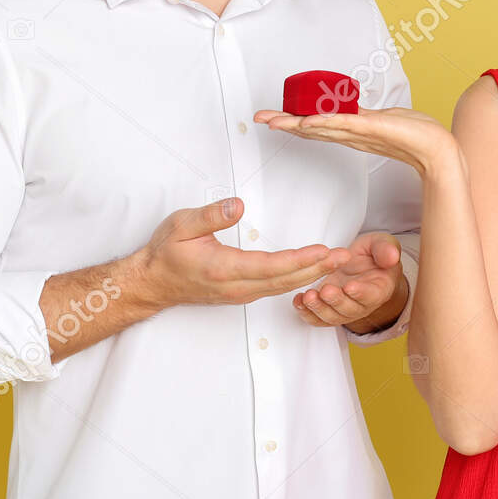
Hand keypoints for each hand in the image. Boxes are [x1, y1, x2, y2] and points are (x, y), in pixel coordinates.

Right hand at [135, 198, 351, 308]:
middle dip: (318, 268)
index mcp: (224, 269)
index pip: (271, 266)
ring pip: (284, 286)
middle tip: (345, 256)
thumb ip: (211, 215)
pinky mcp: (242, 293)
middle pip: (285, 280)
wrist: (152, 282)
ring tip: (337, 261)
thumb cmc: (166, 253)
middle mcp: (237, 286)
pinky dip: (298, 279)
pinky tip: (312, 271)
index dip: (300, 260)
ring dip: (312, 274)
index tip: (324, 251)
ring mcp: (241, 293)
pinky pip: (276, 288)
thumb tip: (237, 205)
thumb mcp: (182, 225)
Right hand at [252, 104, 456, 175]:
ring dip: (296, 123)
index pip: (317, 125)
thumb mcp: (385, 120)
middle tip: (260, 119)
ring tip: (274, 121)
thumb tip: (357, 112)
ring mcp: (360, 132)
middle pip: (311, 128)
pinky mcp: (372, 128)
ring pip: (321, 127)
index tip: (272, 117)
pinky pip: (343, 124)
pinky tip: (307, 123)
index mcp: (353, 130)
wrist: (437, 148)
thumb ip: (367, 117)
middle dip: (284, 122)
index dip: (294, 121)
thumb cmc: (416, 134)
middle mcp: (352, 133)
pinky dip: (324, 124)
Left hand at [292, 231, 407, 331]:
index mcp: (379, 288)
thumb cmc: (374, 256)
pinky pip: (318, 318)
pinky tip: (299, 302)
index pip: (372, 295)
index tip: (350, 287)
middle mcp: (362, 304)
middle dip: (336, 301)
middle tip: (325, 290)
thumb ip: (386, 249)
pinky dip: (307, 313)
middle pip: (350, 310)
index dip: (361, 293)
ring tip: (308, 296)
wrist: (364, 266)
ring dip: (319, 308)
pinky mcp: (329, 309)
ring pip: (333, 317)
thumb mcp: (382, 244)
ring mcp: (345, 309)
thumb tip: (391, 256)